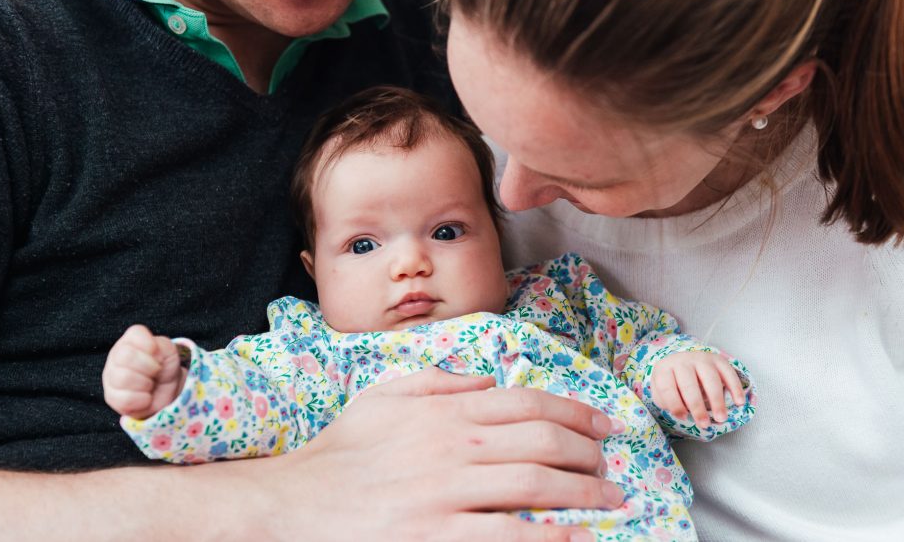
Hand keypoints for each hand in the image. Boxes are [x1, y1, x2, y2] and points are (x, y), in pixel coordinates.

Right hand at [102, 324, 184, 418]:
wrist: (165, 393)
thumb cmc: (164, 368)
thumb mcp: (170, 353)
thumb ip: (163, 345)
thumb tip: (151, 352)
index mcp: (129, 341)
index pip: (135, 333)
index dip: (152, 346)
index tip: (159, 356)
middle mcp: (116, 356)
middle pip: (126, 355)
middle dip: (150, 366)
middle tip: (156, 372)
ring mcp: (111, 377)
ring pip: (123, 378)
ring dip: (146, 383)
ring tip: (150, 385)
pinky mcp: (111, 398)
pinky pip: (125, 399)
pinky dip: (143, 399)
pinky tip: (146, 397)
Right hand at [248, 367, 620, 541]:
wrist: (294, 505)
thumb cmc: (340, 452)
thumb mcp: (382, 396)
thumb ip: (436, 381)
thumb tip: (485, 378)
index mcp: (443, 410)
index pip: (525, 402)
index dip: (573, 411)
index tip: (601, 424)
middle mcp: (453, 445)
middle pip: (541, 440)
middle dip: (586, 451)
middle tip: (609, 464)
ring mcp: (446, 492)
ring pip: (533, 483)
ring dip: (582, 491)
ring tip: (610, 499)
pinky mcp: (436, 534)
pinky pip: (506, 534)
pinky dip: (547, 535)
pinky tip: (574, 538)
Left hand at [650, 351, 744, 427]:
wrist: (683, 361)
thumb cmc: (673, 382)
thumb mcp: (662, 391)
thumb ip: (667, 402)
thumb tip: (681, 413)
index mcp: (665, 369)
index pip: (667, 387)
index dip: (674, 404)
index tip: (683, 417)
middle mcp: (682, 361)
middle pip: (689, 385)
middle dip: (697, 407)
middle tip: (704, 424)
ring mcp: (701, 358)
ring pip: (710, 379)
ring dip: (717, 400)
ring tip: (721, 418)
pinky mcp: (718, 359)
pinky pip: (729, 373)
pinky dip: (735, 388)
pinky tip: (739, 402)